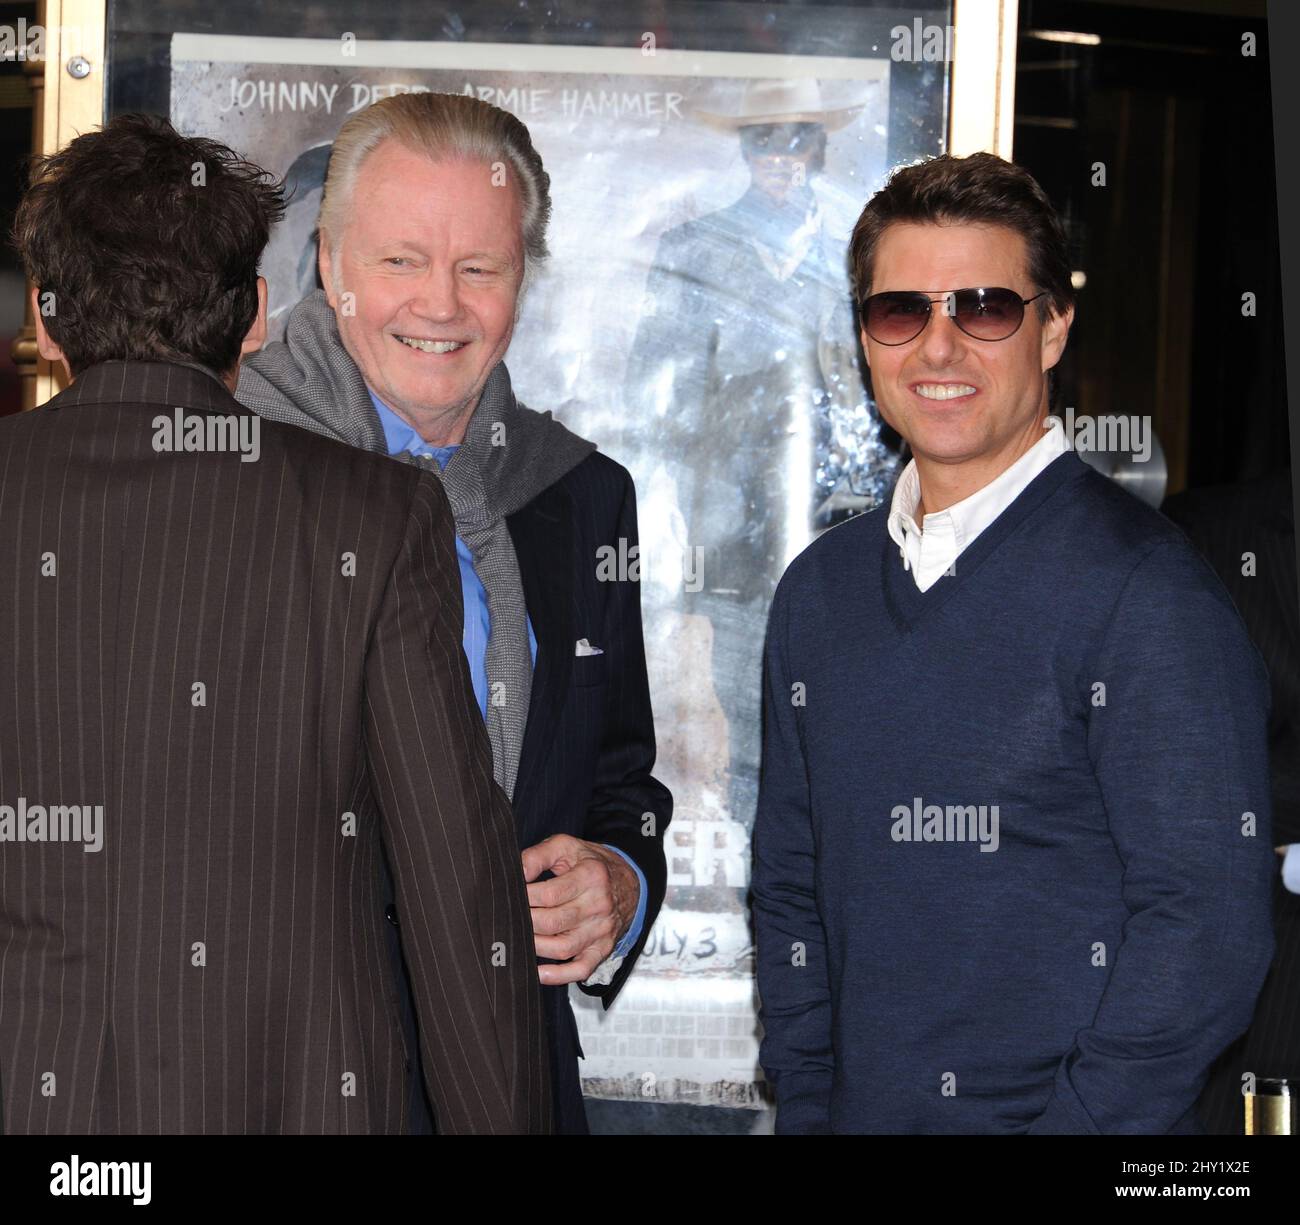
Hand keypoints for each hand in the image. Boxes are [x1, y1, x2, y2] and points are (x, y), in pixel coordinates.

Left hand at [522, 835, 638, 985]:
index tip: (510, 896)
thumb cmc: (591, 863)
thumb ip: (538, 856)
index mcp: (590, 876)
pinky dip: (559, 976)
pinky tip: (539, 973)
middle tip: (510, 917)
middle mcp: (599, 905)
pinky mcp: (603, 948)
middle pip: (552, 923)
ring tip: (519, 936)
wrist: (630, 881)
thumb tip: (517, 873)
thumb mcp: (566, 847)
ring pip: (562, 948)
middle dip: (525, 922)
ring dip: (535, 946)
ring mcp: (602, 930)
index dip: (523, 897)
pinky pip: (581, 969)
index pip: (548, 895)